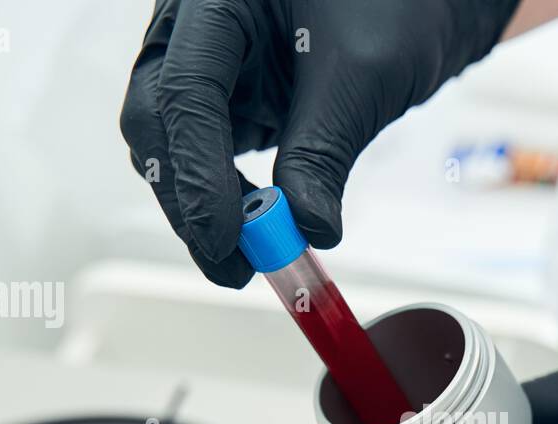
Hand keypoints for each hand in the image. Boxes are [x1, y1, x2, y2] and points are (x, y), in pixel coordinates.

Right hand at [120, 0, 519, 286]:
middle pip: (160, 121)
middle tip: (231, 264)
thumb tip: (304, 228)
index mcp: (216, 0)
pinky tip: (258, 225)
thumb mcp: (362, 74)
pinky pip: (207, 151)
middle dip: (188, 198)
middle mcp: (196, 28)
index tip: (226, 239)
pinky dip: (226, 194)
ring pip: (174, 143)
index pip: (184, 91)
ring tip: (250, 256)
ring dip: (202, 203)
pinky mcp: (229, 95)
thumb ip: (323, 151)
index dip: (198, 174)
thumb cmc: (397, 2)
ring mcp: (208, 62)